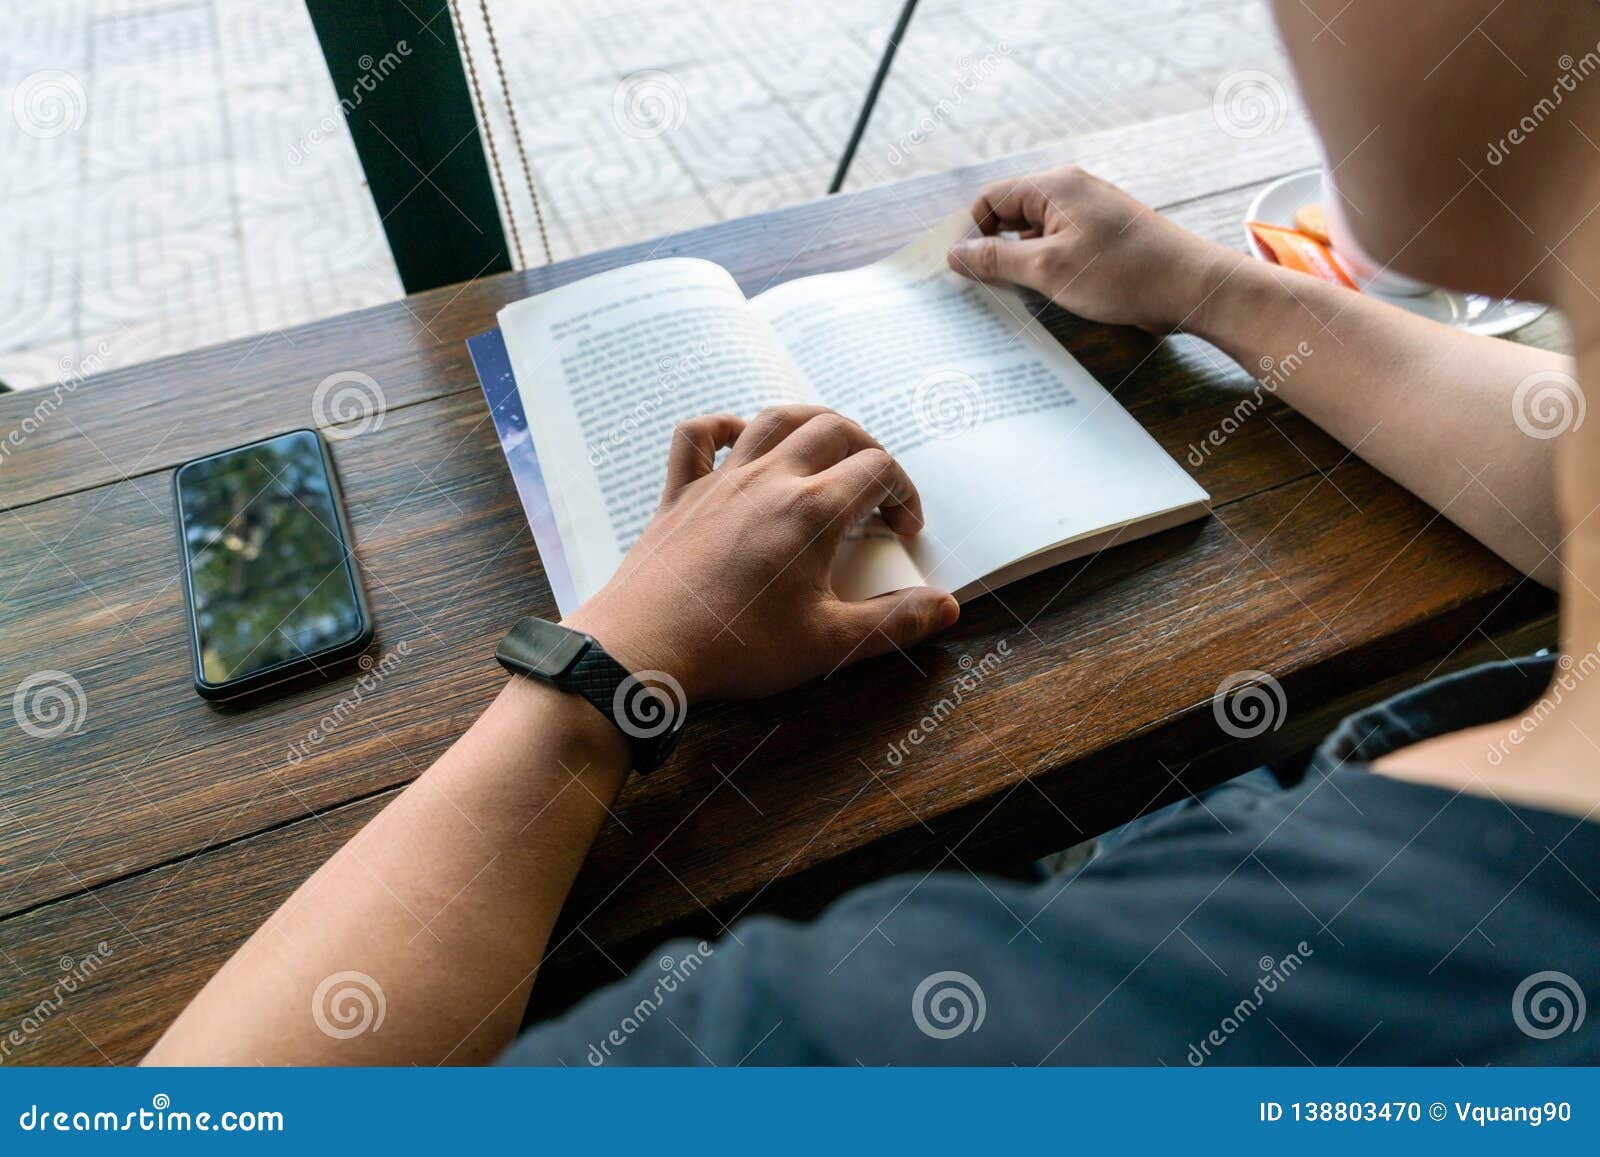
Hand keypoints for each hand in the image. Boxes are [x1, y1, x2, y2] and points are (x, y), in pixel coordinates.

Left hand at [565, 406, 959, 702]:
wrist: (643, 650)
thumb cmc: (736, 649)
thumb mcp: (827, 644)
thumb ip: (892, 622)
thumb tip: (945, 606)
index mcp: (813, 511)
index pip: (877, 469)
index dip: (903, 492)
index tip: (904, 530)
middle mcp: (769, 480)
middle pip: (832, 428)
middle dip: (867, 447)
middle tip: (876, 486)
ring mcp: (721, 482)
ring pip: (773, 418)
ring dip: (809, 421)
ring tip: (828, 445)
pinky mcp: (679, 495)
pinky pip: (697, 437)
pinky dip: (721, 426)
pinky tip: (738, 439)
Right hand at [947, 165, 1234, 334]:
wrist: (1192, 288)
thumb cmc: (1124, 274)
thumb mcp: (1049, 269)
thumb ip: (998, 260)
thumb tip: (957, 254)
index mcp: (1056, 186)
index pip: (992, 199)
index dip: (972, 232)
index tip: (964, 269)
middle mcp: (1072, 192)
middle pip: (1012, 215)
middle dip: (994, 249)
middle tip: (983, 288)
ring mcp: (1090, 215)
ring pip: (1035, 235)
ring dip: (1021, 263)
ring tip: (1018, 296)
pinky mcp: (1104, 239)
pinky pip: (1060, 247)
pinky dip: (1046, 269)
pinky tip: (1048, 295)